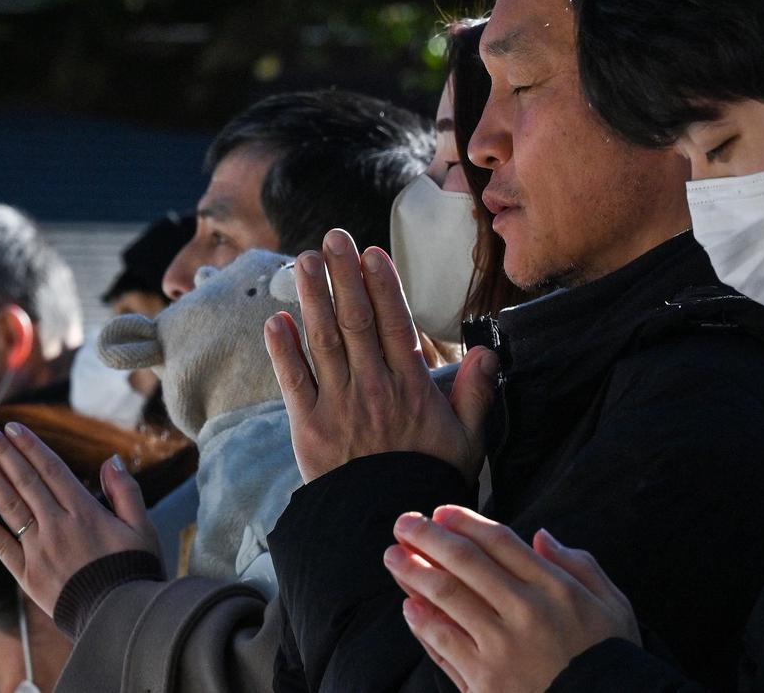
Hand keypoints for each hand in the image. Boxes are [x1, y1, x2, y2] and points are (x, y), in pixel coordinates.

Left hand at [0, 422, 158, 617]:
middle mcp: (57, 527)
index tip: (13, 428)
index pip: (51, 470)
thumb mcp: (142, 526)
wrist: (120, 616)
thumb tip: (111, 460)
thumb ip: (126, 492)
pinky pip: (3, 547)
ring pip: (10, 508)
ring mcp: (39, 551)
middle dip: (3, 454)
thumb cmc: (136, 569)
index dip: (31, 447)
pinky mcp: (28, 575)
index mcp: (85, 512)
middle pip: (25, 482)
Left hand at [264, 229, 498, 483]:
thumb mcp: (469, 440)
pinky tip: (276, 319)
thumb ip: (476, 393)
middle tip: (332, 237)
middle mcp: (374, 388)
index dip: (383, 284)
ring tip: (305, 262)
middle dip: (344, 275)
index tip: (372, 253)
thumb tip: (486, 352)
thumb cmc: (429, 479)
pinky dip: (283, 349)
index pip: (396, 324)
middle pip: (357, 320)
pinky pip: (293, 380)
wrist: (384, 525)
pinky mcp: (307, 427)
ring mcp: (338, 405)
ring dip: (313, 297)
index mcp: (412, 388)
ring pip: (324, 340)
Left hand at [383, 505, 639, 692]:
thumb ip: (578, 564)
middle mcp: (524, 611)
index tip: (441, 511)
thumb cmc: (610, 658)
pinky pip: (444, 645)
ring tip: (392, 556)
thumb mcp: (613, 605)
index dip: (465, 522)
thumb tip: (541, 535)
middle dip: (428, 537)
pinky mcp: (484, 683)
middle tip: (403, 523)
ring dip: (413, 573)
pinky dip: (424, 623)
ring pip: (447, 598)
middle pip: (465, 562)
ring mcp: (501, 648)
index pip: (499, 542)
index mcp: (554, 588)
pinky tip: (409, 606)